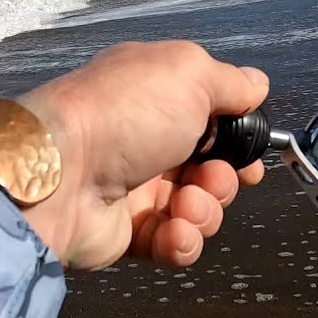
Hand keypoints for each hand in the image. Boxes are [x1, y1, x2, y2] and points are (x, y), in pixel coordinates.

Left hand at [14, 40, 268, 270]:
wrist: (61, 174)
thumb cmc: (125, 113)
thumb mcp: (188, 74)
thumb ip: (230, 82)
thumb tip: (256, 85)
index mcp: (157, 96)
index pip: (212, 120)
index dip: (237, 139)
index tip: (249, 153)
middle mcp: (147, 140)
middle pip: (212, 169)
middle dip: (225, 178)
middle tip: (210, 177)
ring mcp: (136, 188)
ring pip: (200, 210)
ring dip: (205, 210)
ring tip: (184, 203)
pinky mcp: (127, 232)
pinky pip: (174, 243)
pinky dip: (181, 240)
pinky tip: (171, 229)